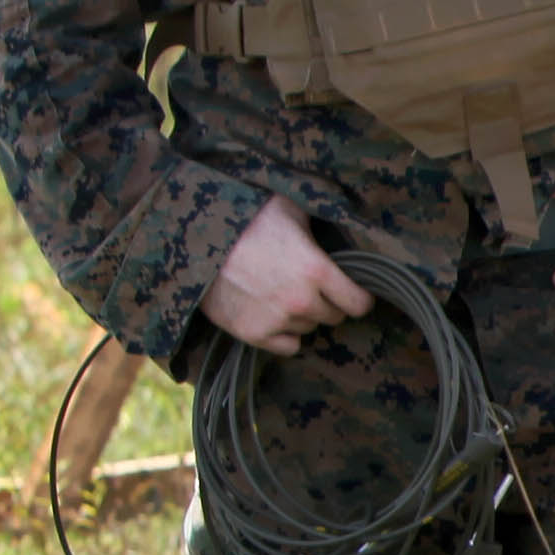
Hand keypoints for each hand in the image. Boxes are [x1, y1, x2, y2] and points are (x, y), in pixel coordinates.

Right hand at [203, 195, 371, 355]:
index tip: (351, 292)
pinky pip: (287, 346)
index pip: (359, 304)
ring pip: (308, 328)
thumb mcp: (292, 209)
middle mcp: (301, 300)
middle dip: (326, 302)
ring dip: (302, 316)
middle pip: (333, 316)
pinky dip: (284, 334)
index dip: (357, 297)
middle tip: (307, 285)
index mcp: (317, 270)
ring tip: (281, 292)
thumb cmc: (247, 216)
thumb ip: (321, 225)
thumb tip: (347, 224)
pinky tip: (273, 314)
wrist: (195, 235)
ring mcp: (276, 320)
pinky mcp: (252, 333)